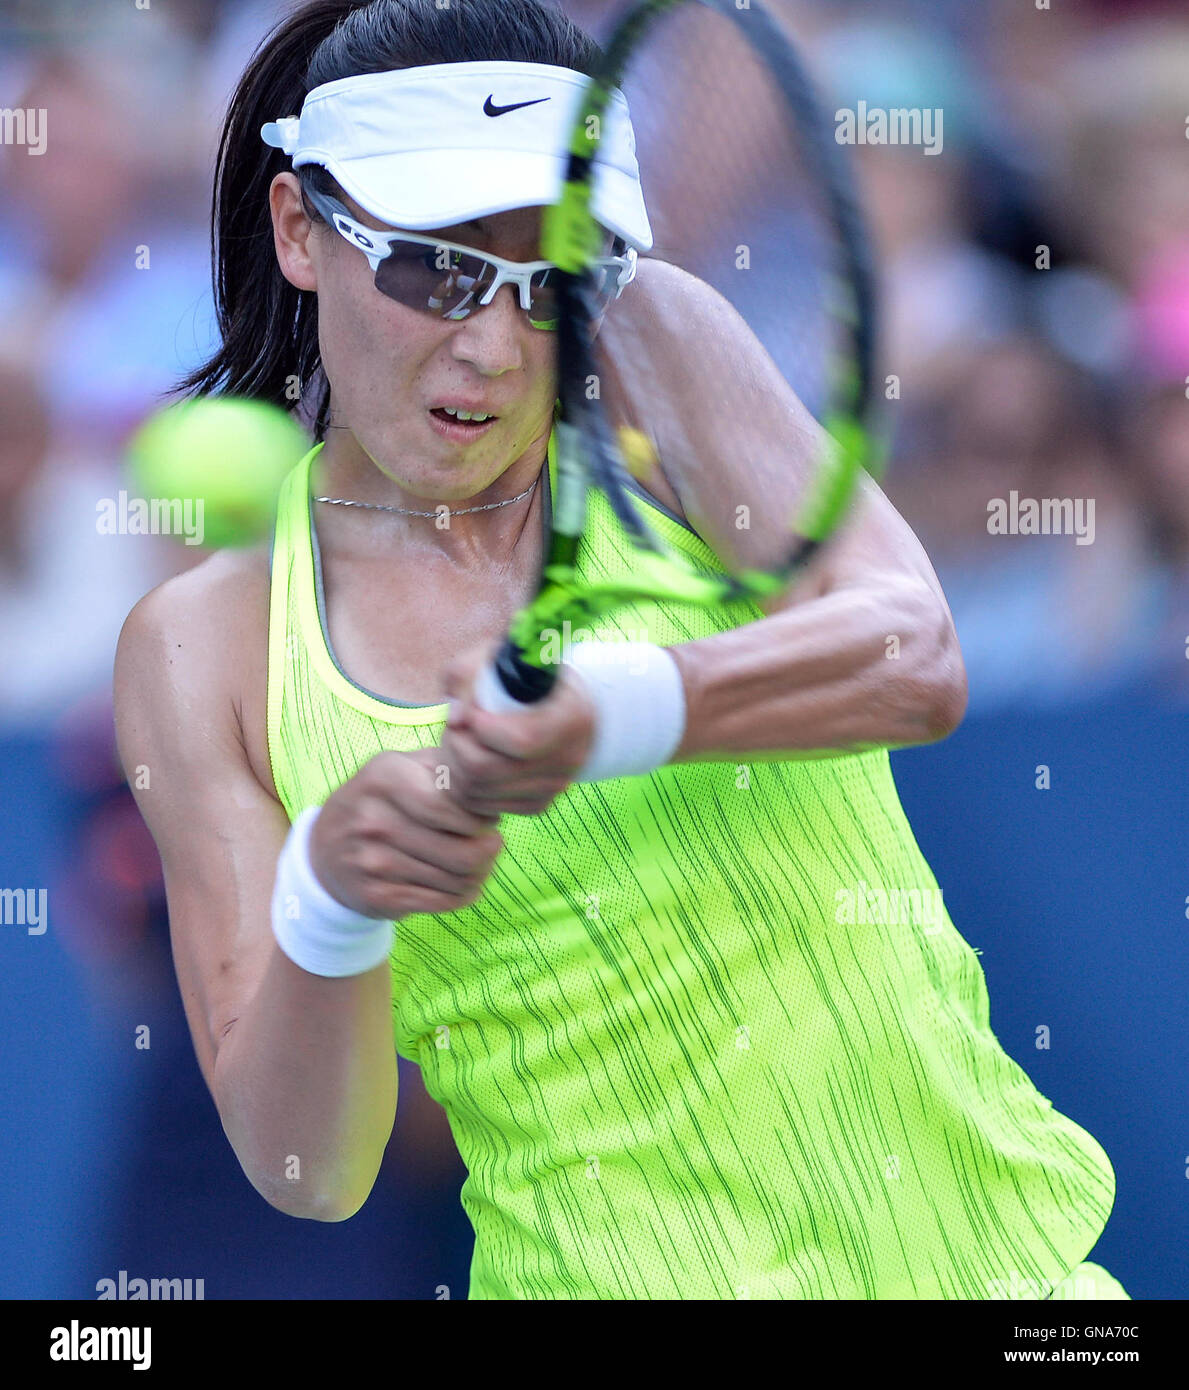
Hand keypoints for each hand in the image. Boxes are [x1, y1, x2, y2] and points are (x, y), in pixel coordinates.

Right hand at [309, 746, 503, 919]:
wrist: (325, 852)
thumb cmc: (379, 801)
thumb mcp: (400, 766)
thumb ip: (444, 765)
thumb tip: (489, 779)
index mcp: (384, 778)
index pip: (452, 807)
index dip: (482, 817)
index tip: (488, 817)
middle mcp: (374, 820)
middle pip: (463, 851)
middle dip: (490, 849)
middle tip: (492, 842)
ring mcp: (374, 863)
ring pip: (458, 880)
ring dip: (481, 873)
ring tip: (480, 861)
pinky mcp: (378, 897)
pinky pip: (443, 902)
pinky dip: (465, 894)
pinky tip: (464, 882)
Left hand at [439, 640, 596, 816]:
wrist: (559, 705)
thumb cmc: (524, 676)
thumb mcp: (498, 658)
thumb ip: (468, 675)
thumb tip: (454, 718)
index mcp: (571, 718)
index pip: (520, 740)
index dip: (480, 726)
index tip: (470, 709)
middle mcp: (568, 759)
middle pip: (486, 770)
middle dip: (455, 746)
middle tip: (454, 726)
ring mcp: (554, 787)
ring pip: (476, 792)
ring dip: (452, 766)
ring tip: (456, 741)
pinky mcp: (537, 805)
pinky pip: (482, 807)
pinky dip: (462, 786)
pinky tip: (467, 761)